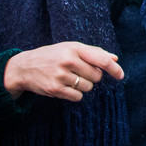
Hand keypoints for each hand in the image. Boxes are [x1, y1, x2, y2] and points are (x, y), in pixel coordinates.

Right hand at [3, 42, 123, 100]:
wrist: (25, 67)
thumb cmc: (52, 56)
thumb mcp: (71, 48)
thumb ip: (93, 52)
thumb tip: (114, 59)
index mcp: (74, 48)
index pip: (101, 59)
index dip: (114, 69)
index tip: (121, 75)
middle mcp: (68, 61)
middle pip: (96, 76)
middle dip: (92, 76)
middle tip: (79, 72)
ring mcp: (61, 75)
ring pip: (88, 87)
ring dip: (83, 86)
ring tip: (70, 79)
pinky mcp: (55, 89)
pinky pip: (78, 97)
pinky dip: (75, 94)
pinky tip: (65, 87)